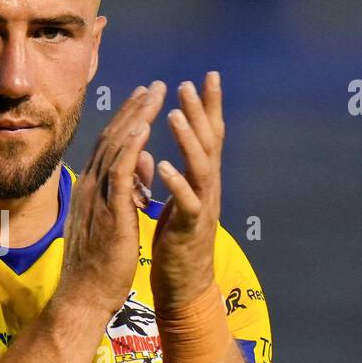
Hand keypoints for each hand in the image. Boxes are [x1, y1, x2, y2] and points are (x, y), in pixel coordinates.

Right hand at [57, 81, 166, 315]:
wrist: (83, 298)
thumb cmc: (97, 269)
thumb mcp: (109, 226)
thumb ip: (120, 198)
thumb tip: (136, 177)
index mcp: (92, 193)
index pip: (111, 149)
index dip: (127, 122)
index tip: (144, 100)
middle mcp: (92, 189)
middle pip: (113, 140)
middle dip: (135, 111)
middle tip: (154, 86)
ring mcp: (98, 200)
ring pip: (117, 150)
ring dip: (136, 119)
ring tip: (155, 96)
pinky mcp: (109, 213)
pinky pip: (120, 174)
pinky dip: (130, 148)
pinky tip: (143, 128)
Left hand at [151, 73, 223, 310]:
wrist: (184, 285)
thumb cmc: (176, 243)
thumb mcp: (173, 204)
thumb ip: (169, 179)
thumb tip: (152, 155)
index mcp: (200, 181)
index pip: (207, 137)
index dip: (207, 108)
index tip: (204, 77)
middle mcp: (208, 189)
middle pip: (208, 144)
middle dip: (200, 112)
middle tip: (189, 84)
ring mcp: (202, 208)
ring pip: (201, 168)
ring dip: (189, 140)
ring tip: (177, 115)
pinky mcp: (190, 229)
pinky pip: (187, 203)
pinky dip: (176, 183)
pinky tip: (164, 165)